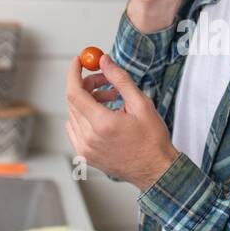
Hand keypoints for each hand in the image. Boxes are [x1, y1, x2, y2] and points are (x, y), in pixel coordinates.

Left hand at [65, 53, 177, 189]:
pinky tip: (103, 116)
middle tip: (105, 80)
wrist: (156, 170)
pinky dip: (84, 117)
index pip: (75, 93)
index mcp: (103, 125)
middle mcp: (89, 139)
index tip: (79, 61)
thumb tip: (104, 61)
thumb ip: (120, 80)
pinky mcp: (85, 156)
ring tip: (111, 100)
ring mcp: (85, 149)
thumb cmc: (152, 139)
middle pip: (74, 101)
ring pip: (74, 114)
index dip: (74, 73)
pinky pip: (75, 129)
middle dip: (87, 85)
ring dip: (87, 101)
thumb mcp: (141, 104)